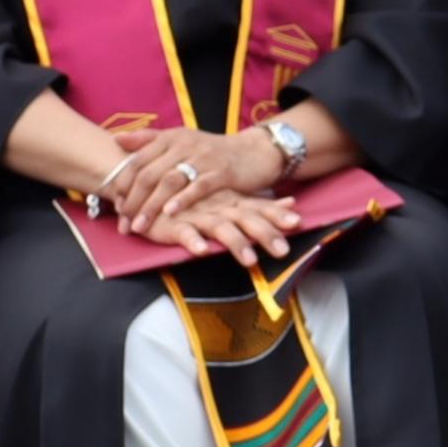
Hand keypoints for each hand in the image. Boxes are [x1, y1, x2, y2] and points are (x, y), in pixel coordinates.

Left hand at [103, 125, 280, 234]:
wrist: (254, 151)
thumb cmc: (212, 151)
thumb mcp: (180, 140)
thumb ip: (148, 140)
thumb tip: (116, 138)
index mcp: (171, 137)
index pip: (138, 160)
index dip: (123, 183)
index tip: (115, 205)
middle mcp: (184, 144)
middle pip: (150, 173)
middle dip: (133, 200)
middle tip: (123, 222)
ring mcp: (203, 158)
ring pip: (169, 182)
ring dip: (151, 206)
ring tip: (139, 226)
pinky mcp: (221, 172)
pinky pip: (198, 187)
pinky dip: (182, 201)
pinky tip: (170, 214)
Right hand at [156, 187, 301, 265]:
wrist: (148, 186)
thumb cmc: (193, 197)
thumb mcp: (228, 197)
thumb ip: (257, 202)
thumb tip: (292, 204)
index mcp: (231, 202)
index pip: (259, 208)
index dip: (278, 215)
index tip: (298, 222)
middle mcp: (218, 207)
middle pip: (246, 220)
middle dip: (265, 234)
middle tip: (283, 251)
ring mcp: (196, 215)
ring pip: (219, 228)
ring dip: (236, 243)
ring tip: (250, 260)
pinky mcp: (172, 225)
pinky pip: (184, 232)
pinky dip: (193, 241)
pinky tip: (202, 251)